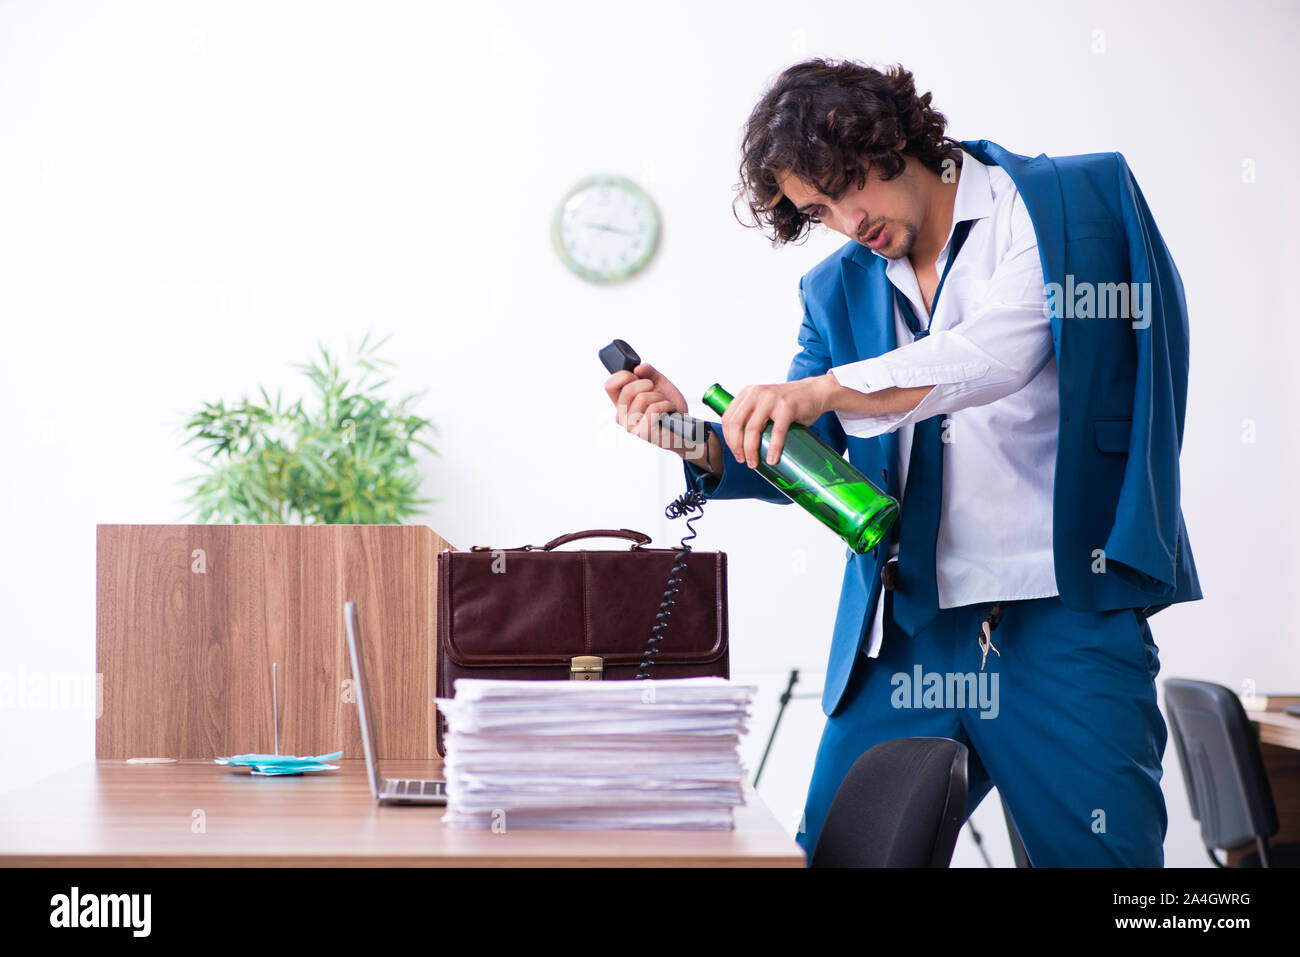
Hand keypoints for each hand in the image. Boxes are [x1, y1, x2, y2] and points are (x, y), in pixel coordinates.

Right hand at [604, 362, 691, 452]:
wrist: (684, 427)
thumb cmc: (670, 408)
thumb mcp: (660, 383)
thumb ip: (649, 372)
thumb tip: (638, 368)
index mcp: (621, 403)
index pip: (610, 385)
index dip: (623, 376)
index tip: (637, 376)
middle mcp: (622, 416)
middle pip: (627, 390)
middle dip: (647, 384)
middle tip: (656, 392)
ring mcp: (631, 426)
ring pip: (642, 398)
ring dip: (660, 398)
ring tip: (664, 405)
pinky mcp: (643, 433)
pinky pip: (653, 409)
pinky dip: (666, 405)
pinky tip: (668, 412)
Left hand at [722, 374, 837, 467]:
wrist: (815, 392)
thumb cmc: (788, 403)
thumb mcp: (764, 403)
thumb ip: (751, 415)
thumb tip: (740, 444)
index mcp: (747, 393)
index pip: (728, 418)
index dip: (728, 438)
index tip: (735, 453)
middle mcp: (756, 393)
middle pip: (736, 424)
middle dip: (736, 446)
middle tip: (742, 460)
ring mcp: (771, 399)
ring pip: (752, 429)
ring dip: (751, 450)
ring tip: (754, 463)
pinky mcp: (787, 407)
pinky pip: (777, 432)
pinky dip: (774, 449)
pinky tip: (772, 460)